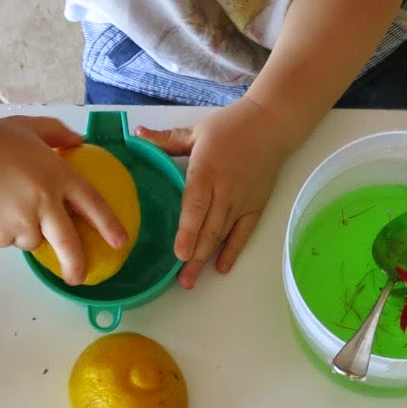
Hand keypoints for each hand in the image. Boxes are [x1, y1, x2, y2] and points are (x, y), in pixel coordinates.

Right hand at [0, 113, 126, 284]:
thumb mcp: (31, 127)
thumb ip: (58, 135)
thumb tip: (78, 142)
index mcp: (58, 176)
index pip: (92, 205)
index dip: (109, 226)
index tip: (120, 242)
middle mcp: (44, 203)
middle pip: (69, 245)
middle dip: (76, 265)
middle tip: (77, 277)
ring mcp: (21, 221)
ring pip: (33, 241)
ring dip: (27, 231)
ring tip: (6, 203)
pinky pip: (7, 240)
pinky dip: (3, 230)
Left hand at [137, 98, 293, 288]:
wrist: (271, 125)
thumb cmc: (231, 127)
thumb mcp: (196, 131)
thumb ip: (165, 140)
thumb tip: (135, 136)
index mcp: (206, 171)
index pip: (195, 207)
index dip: (188, 232)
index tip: (179, 254)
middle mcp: (224, 191)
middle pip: (208, 229)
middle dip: (194, 257)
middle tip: (182, 281)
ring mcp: (241, 201)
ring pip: (222, 235)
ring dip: (207, 258)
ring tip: (192, 280)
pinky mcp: (255, 207)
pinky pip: (243, 233)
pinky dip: (233, 251)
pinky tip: (221, 268)